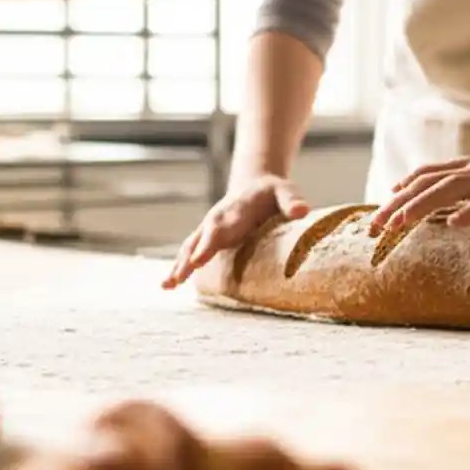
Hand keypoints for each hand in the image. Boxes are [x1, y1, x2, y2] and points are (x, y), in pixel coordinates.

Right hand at [161, 174, 309, 289]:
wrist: (255, 183)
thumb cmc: (272, 192)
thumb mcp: (285, 190)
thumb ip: (292, 200)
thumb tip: (301, 211)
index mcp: (236, 209)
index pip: (221, 228)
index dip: (208, 245)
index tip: (197, 261)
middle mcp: (218, 219)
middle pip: (200, 240)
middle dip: (188, 259)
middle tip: (178, 278)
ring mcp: (209, 228)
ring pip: (190, 247)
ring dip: (179, 265)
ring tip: (167, 285)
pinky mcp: (206, 237)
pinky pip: (189, 252)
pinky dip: (179, 267)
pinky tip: (168, 285)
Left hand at [367, 147, 469, 233]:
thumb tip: (446, 215)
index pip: (427, 176)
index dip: (400, 190)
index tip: (379, 210)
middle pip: (430, 183)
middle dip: (399, 203)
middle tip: (376, 225)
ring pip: (453, 189)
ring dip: (423, 205)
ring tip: (400, 223)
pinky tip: (454, 224)